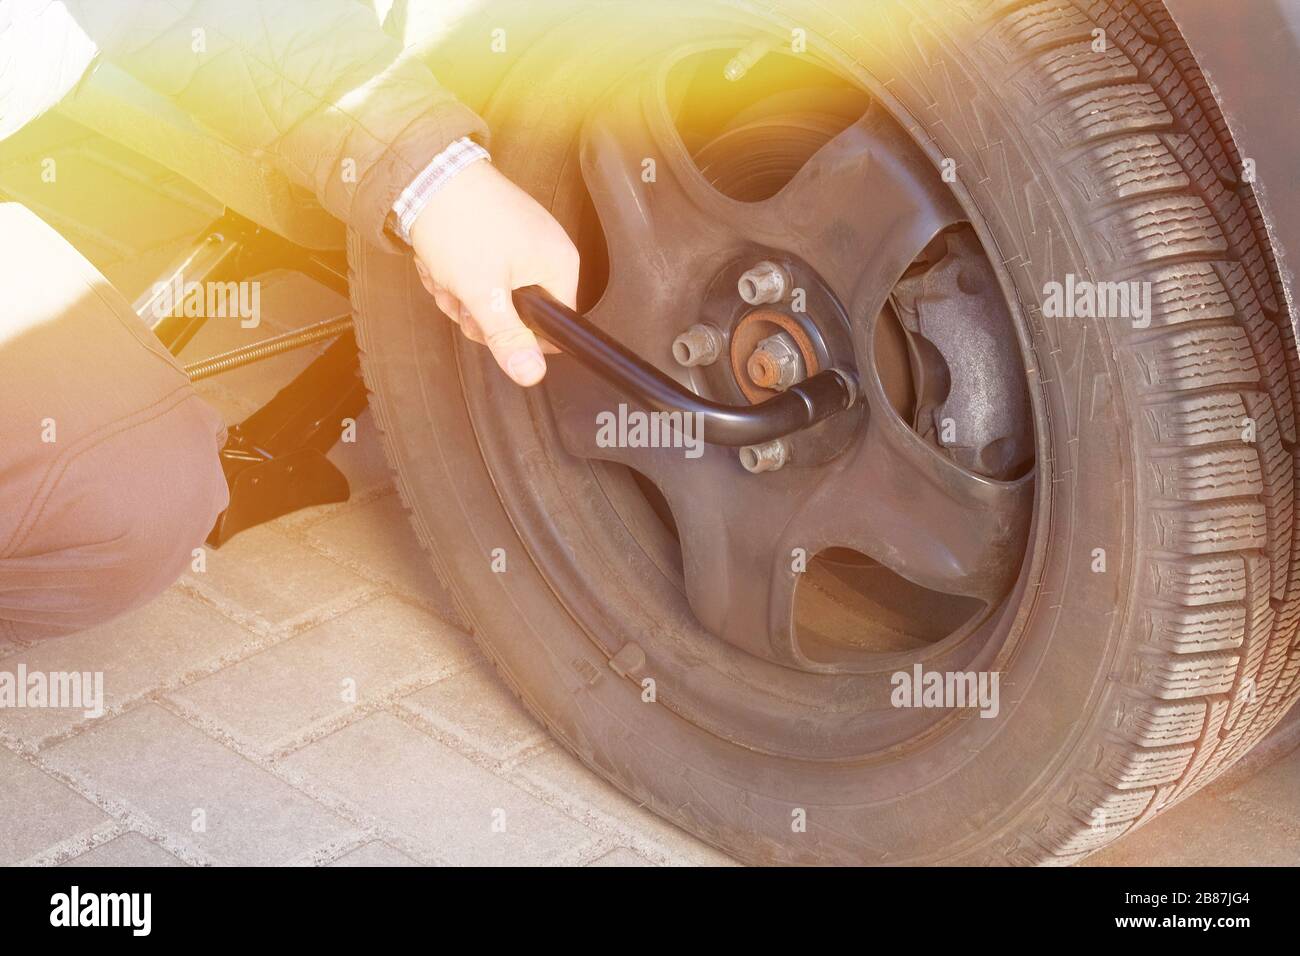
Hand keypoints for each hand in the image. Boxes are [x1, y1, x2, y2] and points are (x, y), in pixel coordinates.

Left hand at [408, 160, 578, 385]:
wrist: (426, 174)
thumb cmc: (460, 221)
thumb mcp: (483, 291)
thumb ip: (508, 337)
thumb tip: (532, 373)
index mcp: (559, 265)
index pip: (553, 325)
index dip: (517, 335)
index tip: (490, 324)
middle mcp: (546, 253)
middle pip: (519, 314)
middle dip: (479, 313)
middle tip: (459, 295)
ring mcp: (521, 244)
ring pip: (493, 296)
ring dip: (461, 294)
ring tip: (446, 272)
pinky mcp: (496, 238)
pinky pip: (480, 275)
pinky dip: (457, 274)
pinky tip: (443, 261)